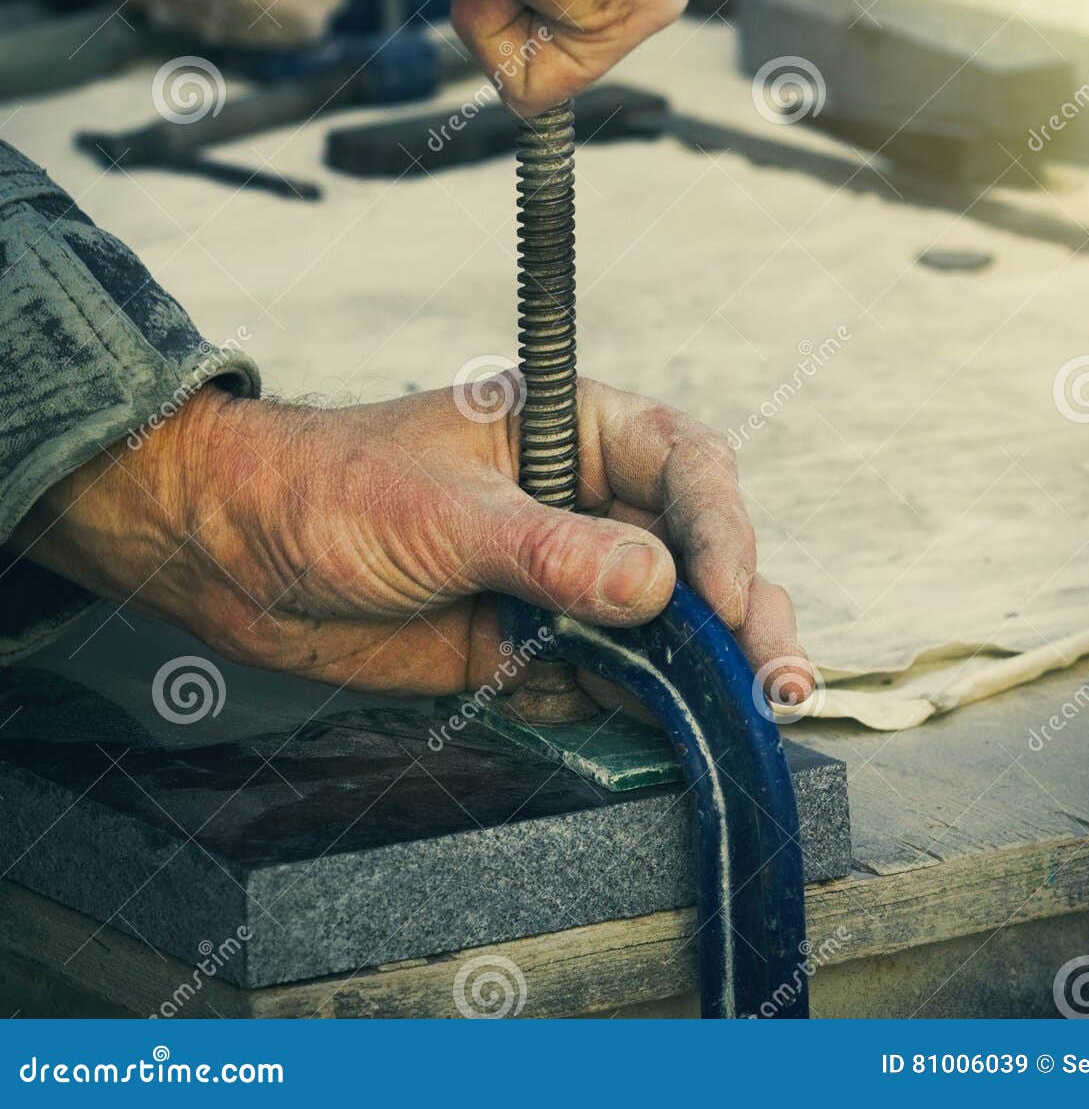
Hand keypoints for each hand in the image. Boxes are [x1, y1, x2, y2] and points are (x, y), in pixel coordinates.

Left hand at [16, 379, 811, 706]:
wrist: (235, 555)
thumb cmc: (328, 490)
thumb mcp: (441, 513)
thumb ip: (547, 549)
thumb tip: (656, 586)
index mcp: (572, 431)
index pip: (682, 463)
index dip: (719, 525)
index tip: (727, 593)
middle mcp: (582, 501)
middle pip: (694, 548)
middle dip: (745, 606)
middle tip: (779, 672)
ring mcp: (561, 576)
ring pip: (664, 618)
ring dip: (713, 662)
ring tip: (764, 707)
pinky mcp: (532, 643)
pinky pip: (607, 675)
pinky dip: (644, 704)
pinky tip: (681, 731)